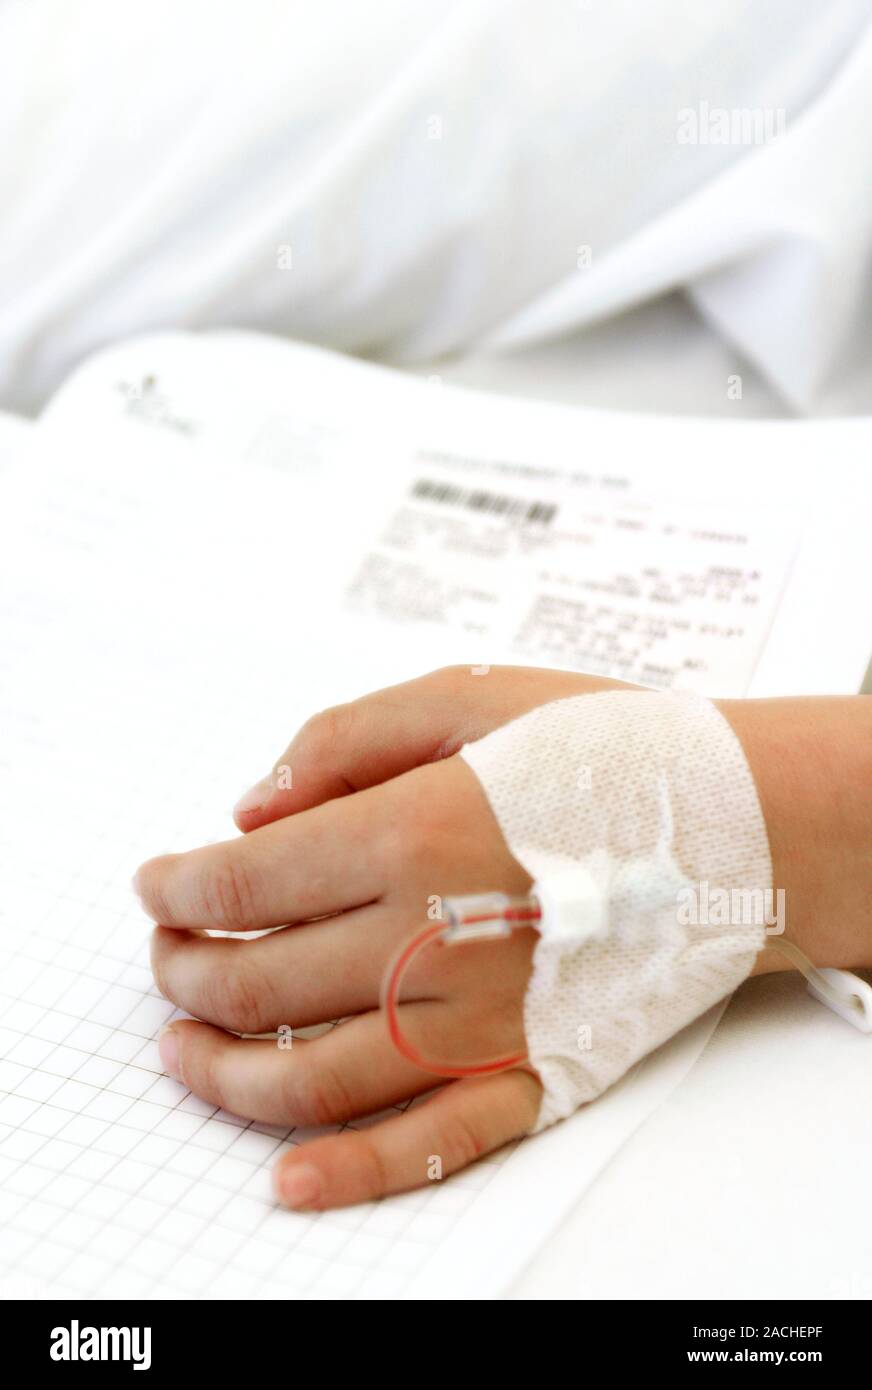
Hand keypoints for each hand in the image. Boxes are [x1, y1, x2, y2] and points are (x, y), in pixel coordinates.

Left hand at [135, 665, 625, 1208]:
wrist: (736, 825)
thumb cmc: (603, 750)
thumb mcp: (466, 697)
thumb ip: (341, 741)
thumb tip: (246, 810)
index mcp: (412, 835)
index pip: (243, 881)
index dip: (177, 887)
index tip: (157, 885)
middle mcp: (435, 940)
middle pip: (256, 984)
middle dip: (182, 972)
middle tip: (167, 954)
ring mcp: (483, 1023)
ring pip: (311, 1081)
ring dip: (222, 1074)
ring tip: (183, 1048)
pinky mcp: (532, 1073)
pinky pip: (427, 1145)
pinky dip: (348, 1173)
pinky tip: (287, 1179)